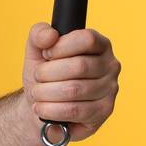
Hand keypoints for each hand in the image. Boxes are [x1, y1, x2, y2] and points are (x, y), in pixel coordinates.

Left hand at [21, 23, 120, 142]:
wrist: (41, 105)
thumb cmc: (45, 75)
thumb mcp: (36, 50)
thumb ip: (39, 34)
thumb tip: (50, 36)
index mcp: (99, 44)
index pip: (87, 39)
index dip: (60, 47)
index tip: (46, 54)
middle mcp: (110, 65)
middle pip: (79, 66)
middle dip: (48, 73)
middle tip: (37, 77)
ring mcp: (110, 89)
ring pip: (74, 90)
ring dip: (46, 92)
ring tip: (37, 93)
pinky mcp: (103, 111)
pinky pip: (74, 110)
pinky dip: (51, 109)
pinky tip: (41, 107)